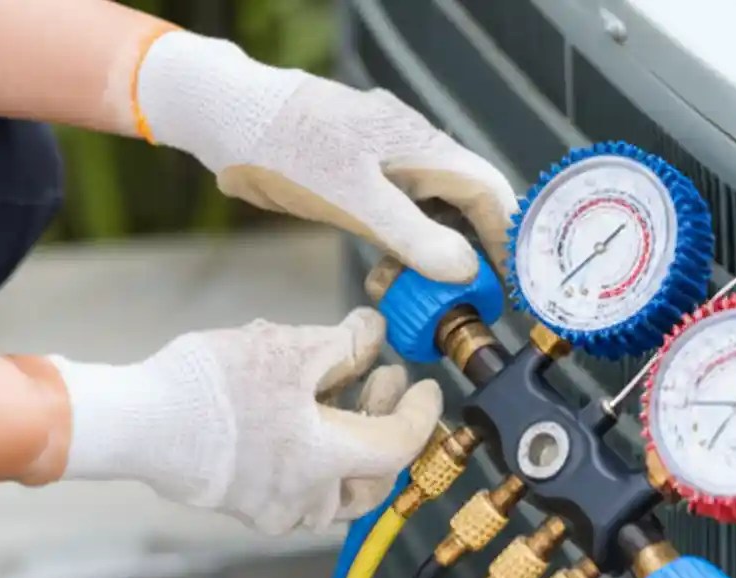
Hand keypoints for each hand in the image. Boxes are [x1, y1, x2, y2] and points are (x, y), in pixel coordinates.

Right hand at [49, 309, 441, 533]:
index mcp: (325, 460)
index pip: (399, 444)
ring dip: (351, 446)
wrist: (133, 421)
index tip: (425, 386)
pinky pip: (299, 489)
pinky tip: (300, 413)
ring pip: (337, 490)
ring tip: (340, 393)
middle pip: (374, 479)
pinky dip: (315, 457)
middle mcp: (305, 497)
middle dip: (387, 430)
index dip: (420, 413)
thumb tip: (373, 333)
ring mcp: (273, 508)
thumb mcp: (288, 347)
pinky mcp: (245, 503)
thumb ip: (343, 343)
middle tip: (381, 381)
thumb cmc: (209, 386)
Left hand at [135, 31, 517, 281]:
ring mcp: (389, 164)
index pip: (489, 192)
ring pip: (433, 214)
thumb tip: (464, 269)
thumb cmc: (288, 147)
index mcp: (423, 147)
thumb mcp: (354, 200)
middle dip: (469, 253)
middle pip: (467, 205)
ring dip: (430, 256)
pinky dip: (402, 248)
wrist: (229, 120)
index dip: (505, 238)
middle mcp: (414, 152)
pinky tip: (385, 275)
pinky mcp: (363, 178)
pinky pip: (401, 216)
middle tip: (459, 298)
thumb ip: (413, 236)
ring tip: (412, 293)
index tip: (507, 282)